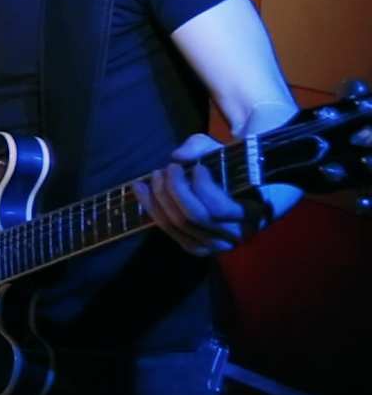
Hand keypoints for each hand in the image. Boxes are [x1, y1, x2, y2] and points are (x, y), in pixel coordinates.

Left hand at [132, 133, 249, 255]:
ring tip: (154, 175)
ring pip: (178, 225)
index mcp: (254, 213)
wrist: (244, 191)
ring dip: (160, 197)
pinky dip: (152, 208)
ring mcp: (216, 245)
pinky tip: (140, 188)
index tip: (197, 168)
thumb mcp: (224, 151)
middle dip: (175, 190)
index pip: (219, 209)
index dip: (202, 187)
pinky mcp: (197, 247)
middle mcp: (237, 235)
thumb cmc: (235, 167)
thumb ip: (203, 147)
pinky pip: (170, 231)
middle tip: (167, 168)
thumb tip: (178, 155)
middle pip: (194, 217)